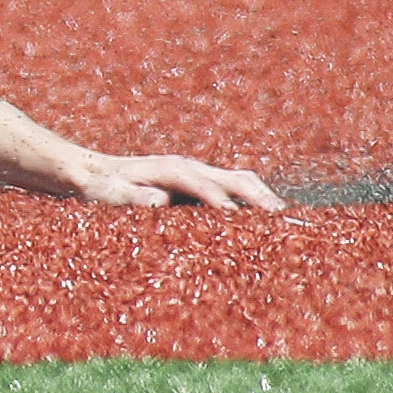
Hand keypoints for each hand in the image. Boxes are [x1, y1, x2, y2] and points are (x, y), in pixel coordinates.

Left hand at [72, 153, 285, 210]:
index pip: (202, 184)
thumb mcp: (110, 194)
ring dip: (265, 198)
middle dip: (260, 197)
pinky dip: (258, 202)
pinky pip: (238, 190)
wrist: (102, 173)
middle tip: (284, 220)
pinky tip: (272, 223)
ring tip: (290, 223)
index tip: (236, 217)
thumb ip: (132, 197)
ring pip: (243, 181)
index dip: (219, 200)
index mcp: (170, 169)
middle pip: (235, 178)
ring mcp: (201, 175)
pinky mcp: (205, 185)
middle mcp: (191, 168)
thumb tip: (158, 200)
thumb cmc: (105, 187)